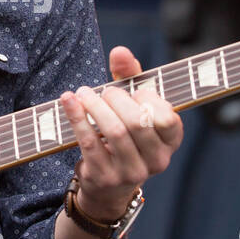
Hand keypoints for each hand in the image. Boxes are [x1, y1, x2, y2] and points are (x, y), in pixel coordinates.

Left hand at [58, 46, 182, 222]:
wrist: (108, 186)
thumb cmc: (125, 134)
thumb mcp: (133, 105)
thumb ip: (131, 75)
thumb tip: (120, 52)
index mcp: (170, 142)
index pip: (168, 119)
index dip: (149, 100)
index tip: (134, 93)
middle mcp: (157, 161)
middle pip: (138, 122)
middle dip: (116, 99)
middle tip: (102, 91)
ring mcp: (131, 173)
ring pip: (114, 132)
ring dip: (94, 105)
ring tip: (83, 93)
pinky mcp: (104, 177)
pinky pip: (89, 141)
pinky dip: (77, 117)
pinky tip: (68, 101)